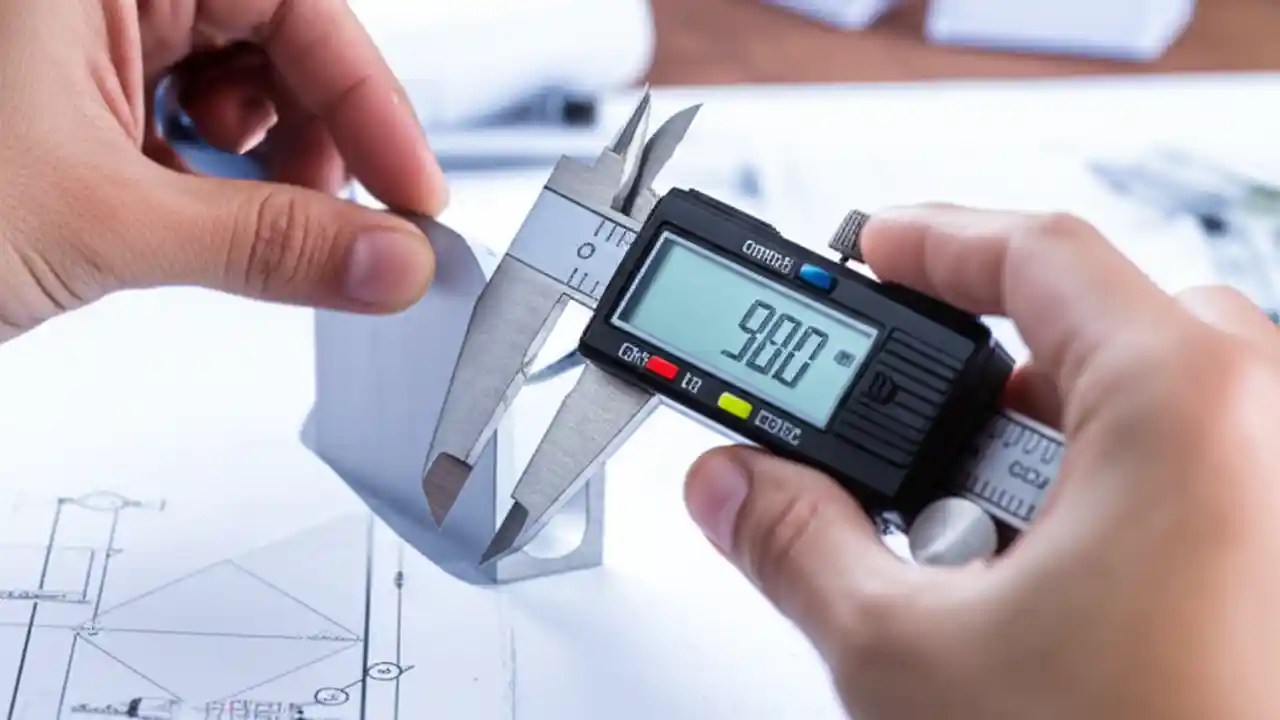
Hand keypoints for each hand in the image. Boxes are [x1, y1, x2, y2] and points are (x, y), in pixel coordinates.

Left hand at [0, 0, 447, 342]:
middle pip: (274, 36)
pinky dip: (215, 177)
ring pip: (233, 79)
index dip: (368, 96)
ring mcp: (77, 39)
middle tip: (347, 220)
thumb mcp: (101, 222)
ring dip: (270, 161)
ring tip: (262, 220)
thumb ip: (268, 243)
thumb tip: (386, 262)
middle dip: (320, 134)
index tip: (410, 188)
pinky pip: (186, 121)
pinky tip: (203, 217)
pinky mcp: (70, 97)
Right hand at [685, 206, 1279, 718]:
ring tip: (984, 573)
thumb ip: (797, 544)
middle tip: (901, 460)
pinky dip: (1109, 507)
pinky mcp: (1279, 545)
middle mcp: (1269, 425)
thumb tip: (735, 486)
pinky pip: (1197, 473)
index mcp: (1189, 405)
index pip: (1031, 251)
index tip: (869, 251)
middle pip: (1088, 335)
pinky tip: (1057, 603)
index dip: (926, 241)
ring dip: (1040, 466)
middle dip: (977, 395)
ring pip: (1142, 412)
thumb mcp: (914, 658)